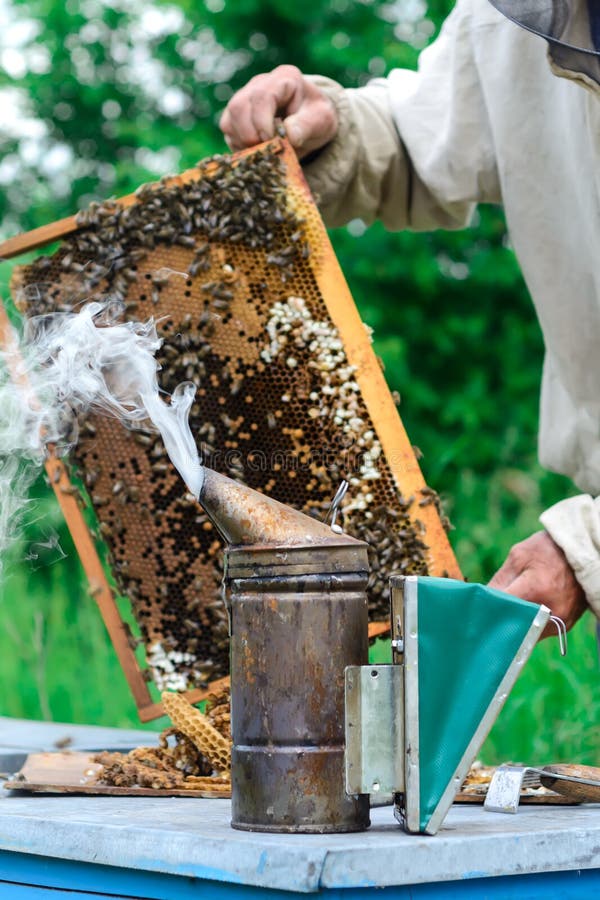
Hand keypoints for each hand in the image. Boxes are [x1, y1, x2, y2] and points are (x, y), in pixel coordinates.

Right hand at [220, 65, 337, 158]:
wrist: (310, 123)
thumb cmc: (316, 118)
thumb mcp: (321, 120)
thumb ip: (307, 126)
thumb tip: (289, 136)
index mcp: (283, 78)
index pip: (261, 96)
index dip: (263, 122)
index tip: (272, 141)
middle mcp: (259, 84)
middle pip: (239, 107)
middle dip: (250, 135)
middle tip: (267, 150)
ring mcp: (245, 98)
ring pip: (228, 120)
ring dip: (244, 143)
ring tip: (265, 151)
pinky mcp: (236, 116)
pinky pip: (228, 132)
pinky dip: (240, 147)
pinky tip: (257, 150)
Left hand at [488, 530, 587, 636]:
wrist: (583, 552)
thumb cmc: (549, 549)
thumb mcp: (519, 556)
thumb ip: (500, 581)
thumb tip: (481, 601)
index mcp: (536, 590)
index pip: (502, 609)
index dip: (485, 609)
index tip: (473, 609)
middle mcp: (550, 610)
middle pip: (514, 626)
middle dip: (498, 621)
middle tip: (483, 616)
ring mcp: (560, 620)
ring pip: (526, 633)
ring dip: (513, 625)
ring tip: (501, 612)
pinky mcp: (566, 625)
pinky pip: (539, 631)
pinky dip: (527, 625)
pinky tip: (519, 614)